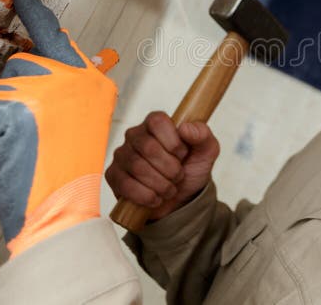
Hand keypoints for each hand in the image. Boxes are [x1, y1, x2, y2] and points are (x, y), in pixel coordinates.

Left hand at [0, 0, 118, 256]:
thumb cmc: (68, 175)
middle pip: (22, 64)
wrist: (64, 208)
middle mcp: (75, 78)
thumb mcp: (79, 125)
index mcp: (94, 84)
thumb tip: (43, 69)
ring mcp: (46, 89)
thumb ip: (68, 93)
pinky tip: (7, 153)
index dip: (37, 16)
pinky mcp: (17, 107)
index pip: (59, 38)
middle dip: (12, 95)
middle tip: (24, 131)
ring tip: (20, 146)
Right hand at [105, 111, 219, 219]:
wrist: (180, 199)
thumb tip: (185, 128)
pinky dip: (146, 196)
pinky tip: (156, 198)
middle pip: (148, 148)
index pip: (158, 122)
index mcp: (156, 123)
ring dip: (161, 184)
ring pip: (138, 167)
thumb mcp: (206, 151)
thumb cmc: (191, 167)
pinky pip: (125, 185)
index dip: (174, 142)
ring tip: (170, 189)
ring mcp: (122, 155)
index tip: (183, 155)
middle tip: (178, 176)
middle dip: (170, 168)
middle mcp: (135, 135)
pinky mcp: (113, 175)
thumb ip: (202, 135)